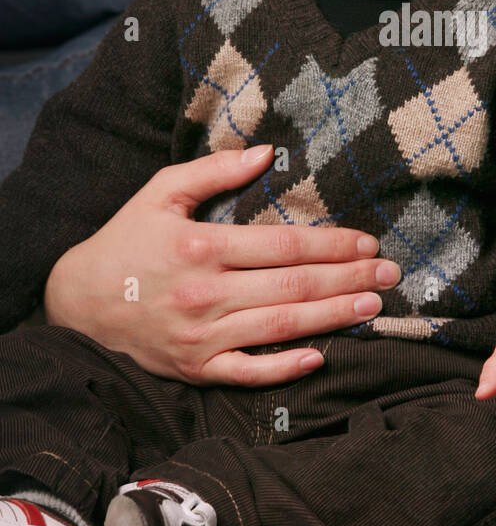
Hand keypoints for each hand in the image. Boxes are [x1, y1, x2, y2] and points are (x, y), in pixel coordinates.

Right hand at [43, 144, 399, 386]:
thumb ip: (214, 171)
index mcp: (202, 248)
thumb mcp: (161, 193)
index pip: (285, 245)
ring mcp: (202, 338)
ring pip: (282, 327)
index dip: (332, 243)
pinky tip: (321, 356)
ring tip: (373, 307)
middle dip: (349, 279)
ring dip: (334, 317)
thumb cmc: (126, 241)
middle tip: (389, 273)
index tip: (367, 241)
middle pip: (294, 286)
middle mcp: (207, 295)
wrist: (76, 304)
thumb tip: (266, 152)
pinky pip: (248, 373)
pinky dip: (286, 368)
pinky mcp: (196, 369)